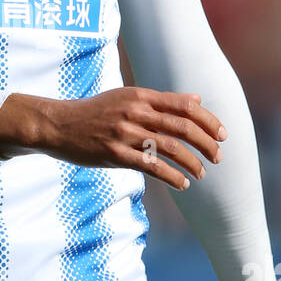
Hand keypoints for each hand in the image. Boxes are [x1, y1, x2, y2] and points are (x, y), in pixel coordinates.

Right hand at [0, 87, 224, 190]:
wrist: (58, 124)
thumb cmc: (94, 112)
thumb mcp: (127, 98)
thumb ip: (162, 100)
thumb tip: (197, 100)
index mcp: (141, 96)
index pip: (185, 106)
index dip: (208, 120)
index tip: (222, 134)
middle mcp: (135, 111)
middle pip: (183, 126)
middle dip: (207, 143)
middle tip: (218, 157)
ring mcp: (125, 133)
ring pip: (171, 148)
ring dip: (193, 163)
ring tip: (202, 174)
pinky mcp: (115, 154)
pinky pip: (152, 166)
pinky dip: (173, 177)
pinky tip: (182, 184)